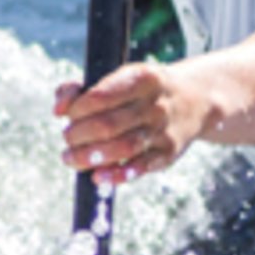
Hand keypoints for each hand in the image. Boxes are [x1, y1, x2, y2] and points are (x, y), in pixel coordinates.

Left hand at [54, 61, 207, 185]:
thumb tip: (58, 110)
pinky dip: (118, 174)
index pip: (100, 96)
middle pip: (108, 125)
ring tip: (72, 159)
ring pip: (123, 148)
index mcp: (142, 78)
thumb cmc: (142, 91)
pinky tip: (99, 176)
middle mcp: (155, 104)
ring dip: (91, 157)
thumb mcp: (120, 78)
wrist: (195, 100)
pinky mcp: (169, 152)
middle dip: (78, 136)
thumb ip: (80, 89)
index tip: (68, 117)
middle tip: (67, 141)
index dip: (76, 111)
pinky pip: (142, 167)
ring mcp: (163, 129)